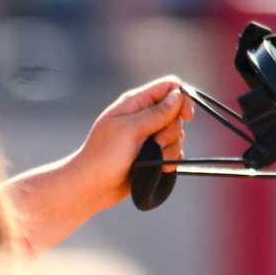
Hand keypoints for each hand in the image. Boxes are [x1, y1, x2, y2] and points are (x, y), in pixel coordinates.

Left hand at [69, 77, 195, 213]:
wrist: (90, 187)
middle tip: (157, 143)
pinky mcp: (150, 155)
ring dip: (172, 147)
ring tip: (155, 159)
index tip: (186, 117)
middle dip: (173, 129)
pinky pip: (172, 151)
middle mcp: (142, 117)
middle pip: (176, 112)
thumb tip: (178, 95)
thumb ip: (156, 113)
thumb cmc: (103, 156)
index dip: (182, 98)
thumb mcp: (130, 129)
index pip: (169, 87)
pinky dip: (170, 159)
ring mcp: (146, 137)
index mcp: (134, 104)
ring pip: (176, 134)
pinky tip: (162, 168)